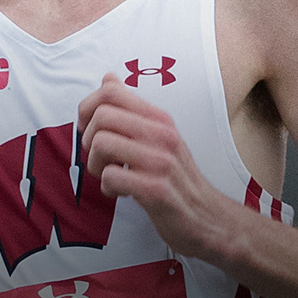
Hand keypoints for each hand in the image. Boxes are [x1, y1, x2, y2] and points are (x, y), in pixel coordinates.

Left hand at [78, 73, 236, 260]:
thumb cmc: (177, 179)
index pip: (112, 91)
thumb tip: (108, 77)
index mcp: (160, 119)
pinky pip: (112, 176)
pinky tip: (121, 192)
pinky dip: (108, 187)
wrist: (210, 219)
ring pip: (102, 144)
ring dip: (96, 165)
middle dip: (89, 139)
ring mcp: (160, 162)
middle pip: (101, 115)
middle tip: (101, 159)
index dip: (87, 107)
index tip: (89, 129)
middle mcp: (162, 135)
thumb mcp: (160, 138)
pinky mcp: (156, 190)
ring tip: (110, 175)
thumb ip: (133, 110)